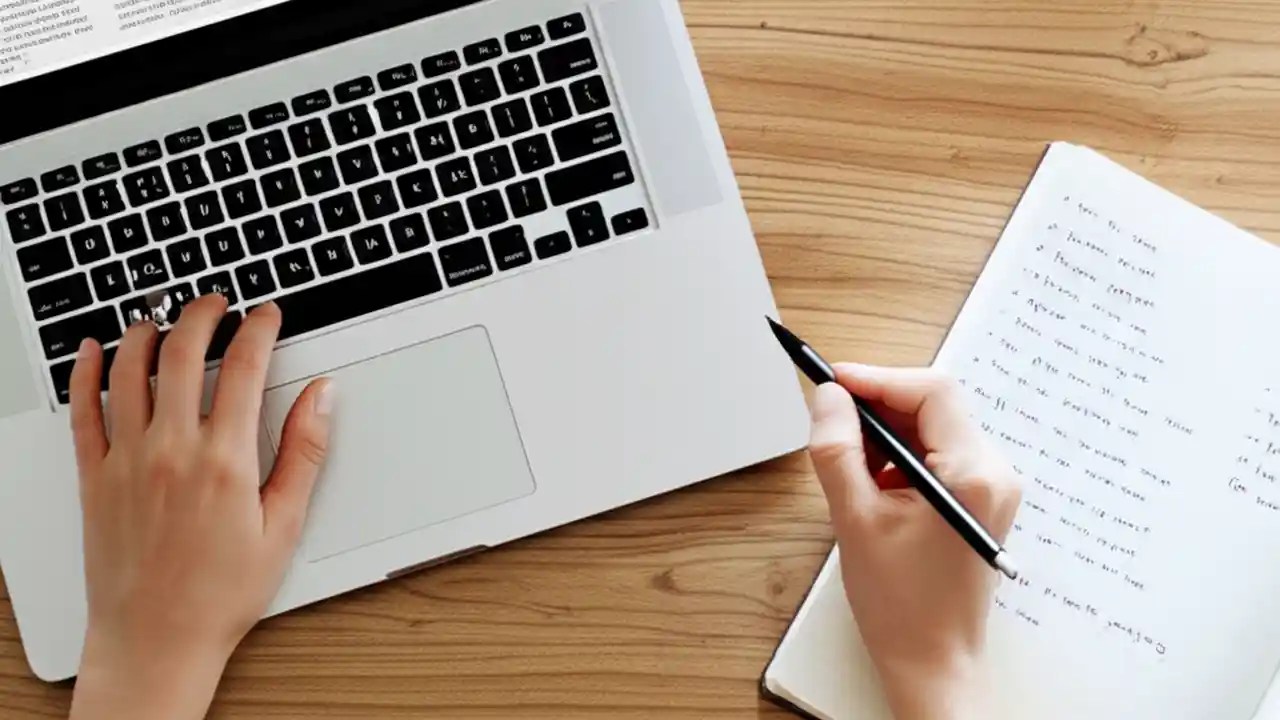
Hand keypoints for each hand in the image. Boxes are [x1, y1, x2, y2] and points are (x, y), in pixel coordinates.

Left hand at [67, 297, 332, 719]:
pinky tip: (91, 349)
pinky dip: (85, 371)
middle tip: (217, 301)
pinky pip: (82, 411)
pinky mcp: (95, 478)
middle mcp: (171, 451)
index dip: (258, 328)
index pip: (243, 367)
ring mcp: (127, 461)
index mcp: (224, 461)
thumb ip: (304, 453)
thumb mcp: (283, 524)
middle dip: (202, 314)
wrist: (156, 639)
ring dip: (145, 331)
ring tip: (161, 316)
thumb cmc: (221, 592)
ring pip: (128, 371)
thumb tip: (322, 399)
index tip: (266, 314)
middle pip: (182, 353)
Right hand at [808, 364, 1019, 719]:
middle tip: (831, 418)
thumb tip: (828, 397)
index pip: (931, 391)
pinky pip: (938, 454)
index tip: (833, 380)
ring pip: (932, 429)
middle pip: (934, 405)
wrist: (932, 660)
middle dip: (878, 406)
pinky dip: (900, 457)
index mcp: (973, 475)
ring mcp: (991, 487)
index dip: (877, 378)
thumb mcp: (854, 518)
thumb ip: (837, 449)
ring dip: (887, 434)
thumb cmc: (901, 604)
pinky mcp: (979, 499)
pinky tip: (872, 485)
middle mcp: (994, 473)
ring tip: (849, 465)